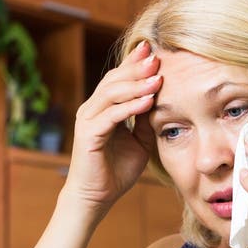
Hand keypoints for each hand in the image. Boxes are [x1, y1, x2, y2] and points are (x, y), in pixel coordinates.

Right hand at [61, 40, 160, 218]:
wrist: (97, 198)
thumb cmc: (116, 171)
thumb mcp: (139, 142)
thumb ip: (146, 121)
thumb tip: (160, 99)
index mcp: (103, 109)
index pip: (118, 79)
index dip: (134, 64)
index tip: (154, 50)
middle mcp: (92, 110)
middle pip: (114, 80)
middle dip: (136, 68)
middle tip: (157, 57)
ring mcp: (88, 120)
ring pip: (112, 94)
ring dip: (136, 84)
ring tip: (158, 77)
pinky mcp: (89, 134)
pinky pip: (112, 115)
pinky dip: (131, 107)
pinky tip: (148, 100)